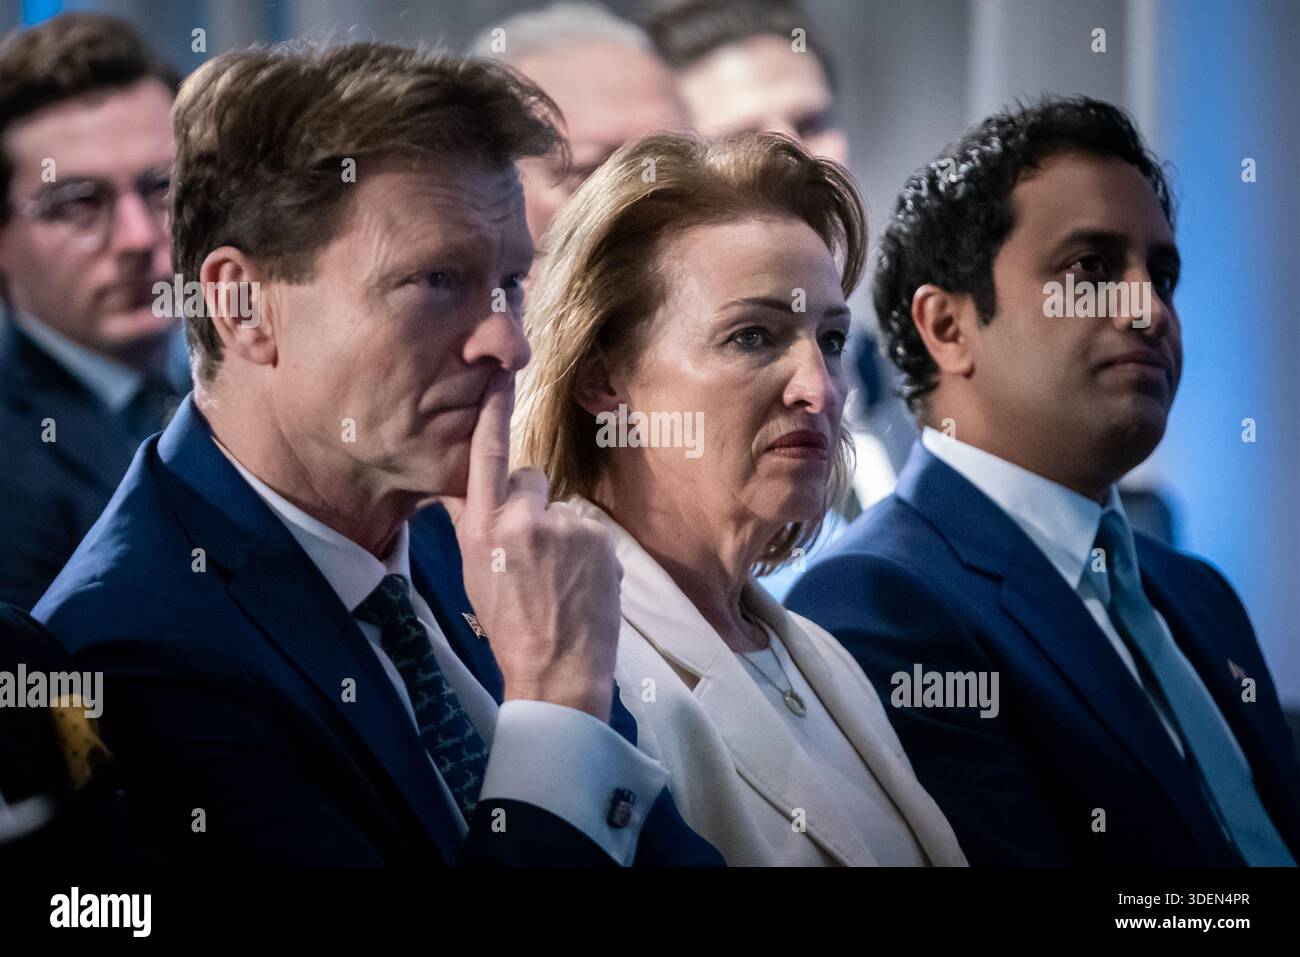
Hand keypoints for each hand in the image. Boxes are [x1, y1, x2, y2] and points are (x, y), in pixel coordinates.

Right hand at [440, 370, 621, 721]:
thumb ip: (471, 523)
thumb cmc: (509, 625)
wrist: (558, 672)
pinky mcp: (600, 540)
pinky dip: (586, 551)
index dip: (491, 413)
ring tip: (556, 579)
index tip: (498, 375)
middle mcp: (523, 519)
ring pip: (561, 508)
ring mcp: (566, 528)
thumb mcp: (472, 571)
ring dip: (560, 533)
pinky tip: (578, 583)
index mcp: (482, 528)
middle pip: (529, 478)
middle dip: (531, 504)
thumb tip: (459, 487)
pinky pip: (588, 530)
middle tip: (530, 553)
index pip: (485, 457)